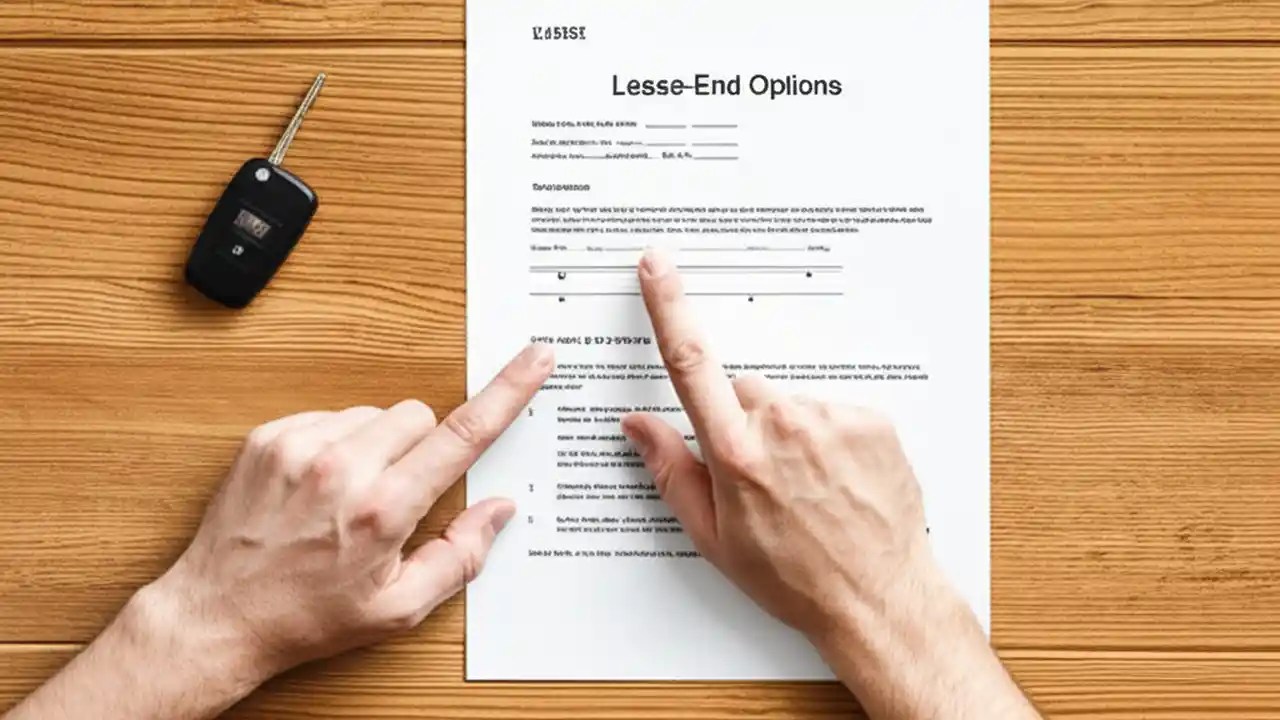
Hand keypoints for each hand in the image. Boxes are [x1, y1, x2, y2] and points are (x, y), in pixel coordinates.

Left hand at [144, 343, 553, 682]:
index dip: (508, 393)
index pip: (462, 437)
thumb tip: (497, 510)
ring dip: (376, 446)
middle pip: (419, 417)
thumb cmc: (307, 617)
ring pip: (375, 414)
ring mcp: (299, 447)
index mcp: (382, 511)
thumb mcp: (398, 610)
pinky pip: (330, 417)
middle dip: (422, 448)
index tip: (535, 360)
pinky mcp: (268, 437)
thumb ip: (460, 556)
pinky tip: (319, 487)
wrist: (217, 615)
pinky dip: (336, 444)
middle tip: (398, 495)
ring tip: (349, 497)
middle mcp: (341, 469)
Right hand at [621, 250, 1035, 718]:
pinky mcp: (871, 421)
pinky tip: (837, 480)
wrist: (877, 599)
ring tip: (808, 488)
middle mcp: (784, 426)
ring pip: (790, 404)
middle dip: (743, 423)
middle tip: (762, 479)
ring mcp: (832, 420)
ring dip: (791, 434)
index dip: (668, 307)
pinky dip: (830, 439)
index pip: (690, 364)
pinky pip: (832, 412)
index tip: (656, 268)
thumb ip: (670, 471)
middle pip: (744, 392)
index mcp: (737, 454)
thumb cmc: (793, 578)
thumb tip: (638, 426)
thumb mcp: (713, 537)